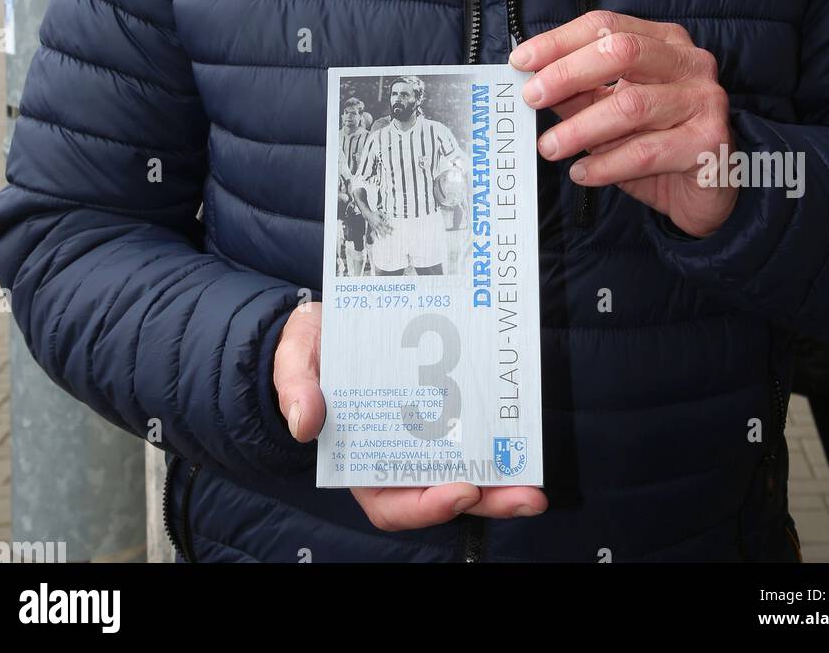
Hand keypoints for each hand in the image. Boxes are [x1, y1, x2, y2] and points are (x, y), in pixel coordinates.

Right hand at [273, 302, 547, 530]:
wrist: (329, 320)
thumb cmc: (310, 348)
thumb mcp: (294, 358)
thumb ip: (296, 386)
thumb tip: (305, 422)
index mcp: (357, 459)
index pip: (391, 504)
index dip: (426, 507)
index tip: (460, 490)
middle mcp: (396, 455)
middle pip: (442, 494)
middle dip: (486, 502)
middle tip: (525, 496)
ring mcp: (423, 433)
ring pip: (466, 470)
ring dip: (503, 482)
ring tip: (534, 480)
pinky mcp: (443, 406)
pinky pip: (474, 430)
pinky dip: (498, 437)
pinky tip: (521, 428)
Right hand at [363, 208, 393, 236]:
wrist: (368, 215)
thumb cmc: (374, 214)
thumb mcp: (380, 213)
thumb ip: (385, 216)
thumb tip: (388, 219)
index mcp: (379, 221)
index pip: (385, 225)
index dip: (389, 227)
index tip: (392, 229)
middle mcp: (377, 224)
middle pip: (383, 229)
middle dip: (387, 232)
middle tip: (391, 234)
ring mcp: (375, 227)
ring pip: (379, 231)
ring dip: (383, 235)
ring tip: (386, 238)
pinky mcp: (373, 228)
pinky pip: (375, 232)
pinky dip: (377, 235)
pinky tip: (379, 238)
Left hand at [509, 10, 737, 238]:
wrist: (708, 191)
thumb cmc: (657, 141)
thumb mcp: (610, 110)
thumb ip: (579, 93)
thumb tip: (530, 80)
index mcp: (664, 41)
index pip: (607, 26)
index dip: (559, 41)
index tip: (521, 61)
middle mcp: (689, 63)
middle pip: (622, 52)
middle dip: (568, 73)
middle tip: (531, 97)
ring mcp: (704, 100)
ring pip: (631, 105)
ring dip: (581, 128)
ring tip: (550, 146)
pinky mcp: (709, 142)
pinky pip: (646, 151)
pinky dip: (606, 164)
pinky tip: (583, 173)